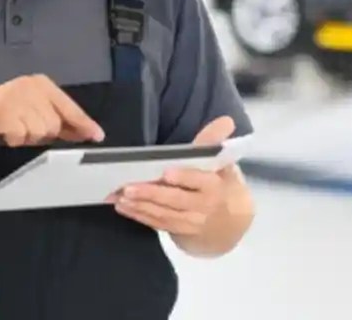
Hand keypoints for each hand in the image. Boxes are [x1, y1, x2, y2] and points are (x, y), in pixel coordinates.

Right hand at [0, 74, 105, 148]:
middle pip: (54, 125)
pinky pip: (19, 136)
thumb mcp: (32, 117)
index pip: (69, 107)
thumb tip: (86, 133)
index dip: (83, 123)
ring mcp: (16, 96)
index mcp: (41, 84)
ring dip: (24, 137)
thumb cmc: (0, 119)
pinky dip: (10, 139)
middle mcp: (31, 86)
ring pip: (38, 132)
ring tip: (9, 128)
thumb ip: (58, 123)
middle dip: (40, 134)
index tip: (97, 136)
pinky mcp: (1, 110)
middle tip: (20, 128)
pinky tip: (0, 131)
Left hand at [112, 116, 235, 237]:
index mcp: (215, 185)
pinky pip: (157, 223)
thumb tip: (225, 120)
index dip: (184, 178)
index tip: (167, 173)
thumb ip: (214, 143)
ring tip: (120, 197)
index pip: (199, 180)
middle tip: (128, 187)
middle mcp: (203, 206)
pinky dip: (139, 216)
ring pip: (163, 214)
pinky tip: (123, 207)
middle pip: (175, 199)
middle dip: (151, 194)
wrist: (231, 225)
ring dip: (140, 206)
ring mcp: (190, 222)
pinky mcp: (177, 231)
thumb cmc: (223, 185)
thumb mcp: (223, 164)